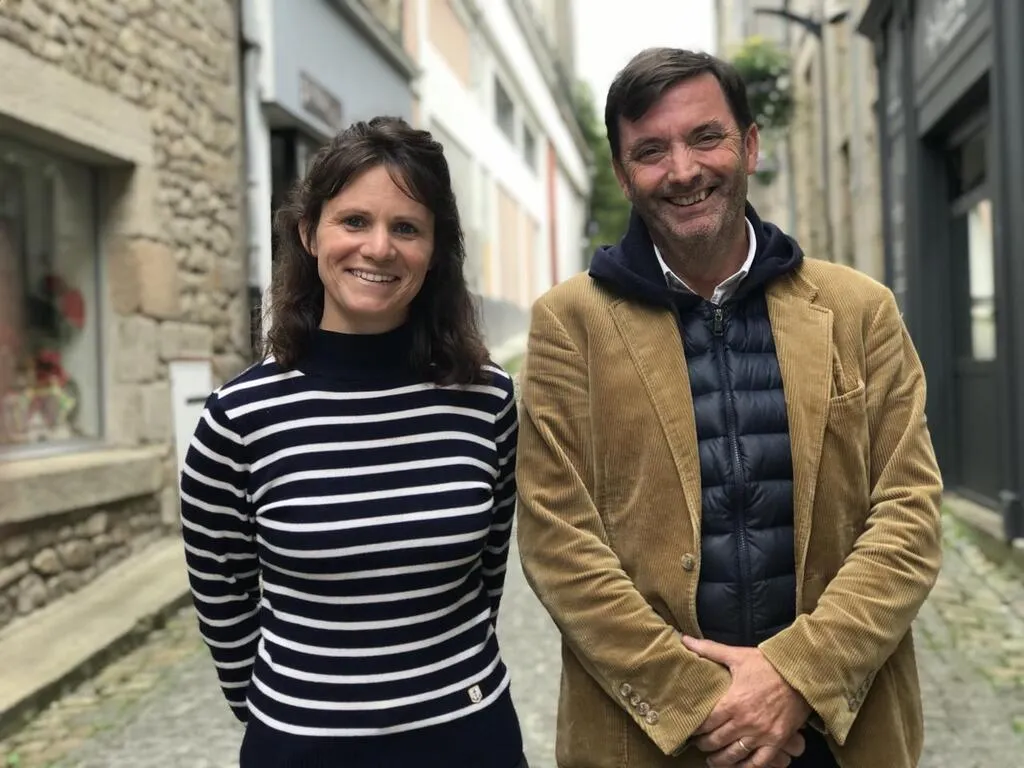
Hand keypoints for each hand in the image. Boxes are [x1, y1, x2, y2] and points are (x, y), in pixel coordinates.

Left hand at [683, 636, 810, 766]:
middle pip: (716, 740)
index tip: (690, 730)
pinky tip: (738, 767)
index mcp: (732, 702)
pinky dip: (746, 767)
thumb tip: (685, 639)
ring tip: (712, 761)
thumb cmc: (767, 664)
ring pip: (734, 755)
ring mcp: (761, 734)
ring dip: (720, 760)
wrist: (801, 673)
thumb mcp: (737, 655)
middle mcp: (744, 722)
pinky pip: (759, 762)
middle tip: (698, 745)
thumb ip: (709, 650)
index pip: (706, 723)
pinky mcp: (777, 741)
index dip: (695, 729)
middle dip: (704, 745)